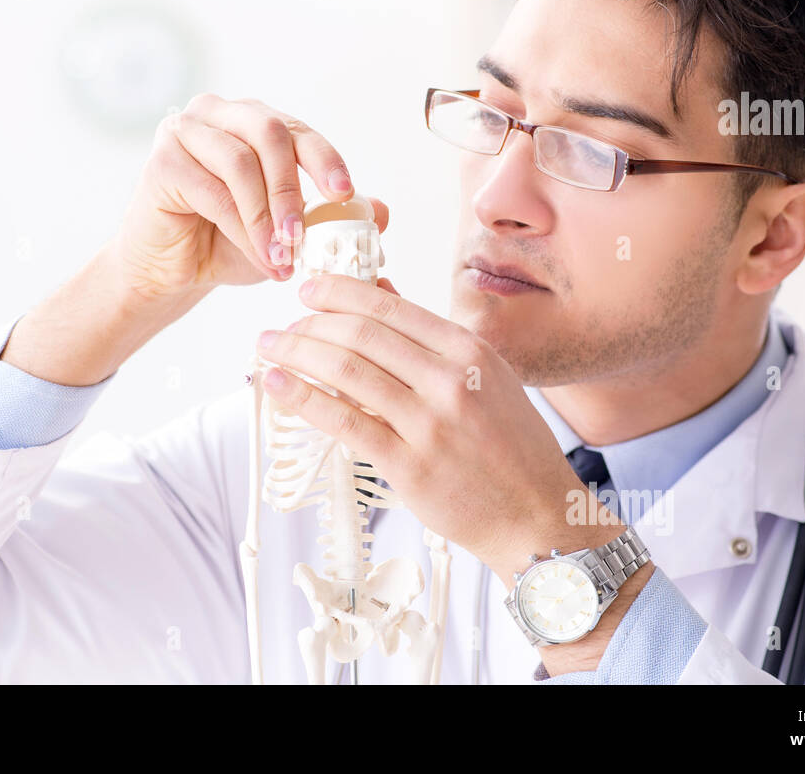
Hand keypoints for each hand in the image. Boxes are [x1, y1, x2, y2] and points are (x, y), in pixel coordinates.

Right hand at [114, 93, 387, 299]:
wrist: (170, 272)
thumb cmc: (227, 244)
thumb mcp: (287, 233)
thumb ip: (330, 219)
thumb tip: (383, 210)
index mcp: (252, 121)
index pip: (297, 130)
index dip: (324, 158)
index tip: (345, 193)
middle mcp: (218, 115)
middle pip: (270, 133)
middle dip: (293, 188)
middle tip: (304, 236)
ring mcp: (184, 132)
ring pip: (240, 162)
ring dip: (266, 215)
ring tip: (282, 256)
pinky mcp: (161, 161)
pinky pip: (212, 191)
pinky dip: (241, 228)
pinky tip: (257, 256)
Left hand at [253, 274, 625, 582]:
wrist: (535, 514)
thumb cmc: (510, 446)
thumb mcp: (484, 376)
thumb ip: (429, 336)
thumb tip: (379, 291)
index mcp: (469, 352)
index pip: (390, 309)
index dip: (340, 294)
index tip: (308, 290)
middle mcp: (449, 381)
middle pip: (362, 335)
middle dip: (310, 324)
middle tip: (283, 326)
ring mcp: (428, 423)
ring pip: (346, 372)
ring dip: (298, 354)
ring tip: (270, 348)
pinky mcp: (408, 464)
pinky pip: (344, 421)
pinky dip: (303, 398)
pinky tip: (277, 385)